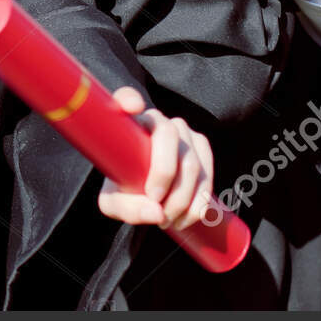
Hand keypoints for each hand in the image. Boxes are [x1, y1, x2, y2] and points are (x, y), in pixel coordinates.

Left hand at [98, 87, 215, 231]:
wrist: (147, 192)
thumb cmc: (123, 188)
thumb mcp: (112, 203)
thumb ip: (126, 208)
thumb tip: (158, 212)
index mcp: (127, 124)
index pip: (125, 99)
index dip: (129, 100)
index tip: (132, 108)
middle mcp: (156, 120)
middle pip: (167, 135)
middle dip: (165, 174)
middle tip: (158, 208)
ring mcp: (181, 131)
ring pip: (190, 160)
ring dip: (183, 198)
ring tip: (167, 220)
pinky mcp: (200, 145)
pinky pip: (207, 171)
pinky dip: (200, 200)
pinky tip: (188, 217)